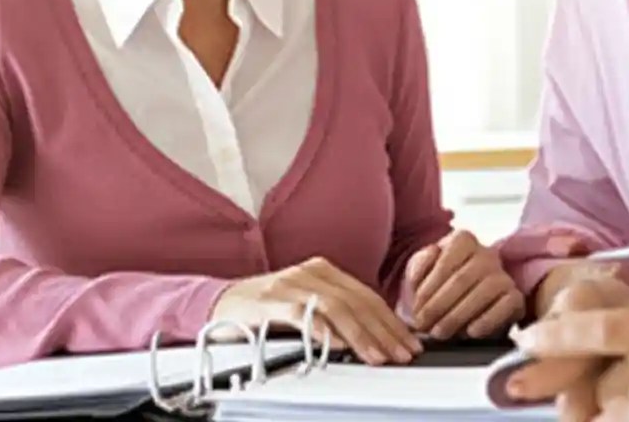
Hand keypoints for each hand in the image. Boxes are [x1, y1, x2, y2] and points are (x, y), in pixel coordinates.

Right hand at [210, 257, 421, 365]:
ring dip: (362, 335)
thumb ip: (337, 315)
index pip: (367, 296)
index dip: (392, 321)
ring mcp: (290, 285)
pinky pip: (303, 315)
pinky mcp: (270, 302)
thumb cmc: (266, 310)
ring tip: (379, 356)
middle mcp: (310, 273)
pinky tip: (339, 346)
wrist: (217, 303)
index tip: (410, 342)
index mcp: (324, 271)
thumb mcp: (307, 306)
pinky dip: (323, 331)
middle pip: (358, 301)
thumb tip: (377, 337)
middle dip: (385, 330)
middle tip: (403, 353)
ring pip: (336, 308)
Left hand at [404, 230, 524, 338]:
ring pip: (482, 292)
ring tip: (440, 333)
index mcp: (462, 241)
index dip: (428, 288)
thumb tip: (428, 261)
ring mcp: (503, 275)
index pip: (445, 261)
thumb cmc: (439, 286)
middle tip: (424, 326)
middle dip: (438, 306)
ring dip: (457, 316)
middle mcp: (487, 254)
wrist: (460, 306)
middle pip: (461, 279)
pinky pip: (505, 307)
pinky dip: (487, 321)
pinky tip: (470, 332)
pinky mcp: (515, 297)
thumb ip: (419, 264)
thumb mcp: (421, 272)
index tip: (416, 309)